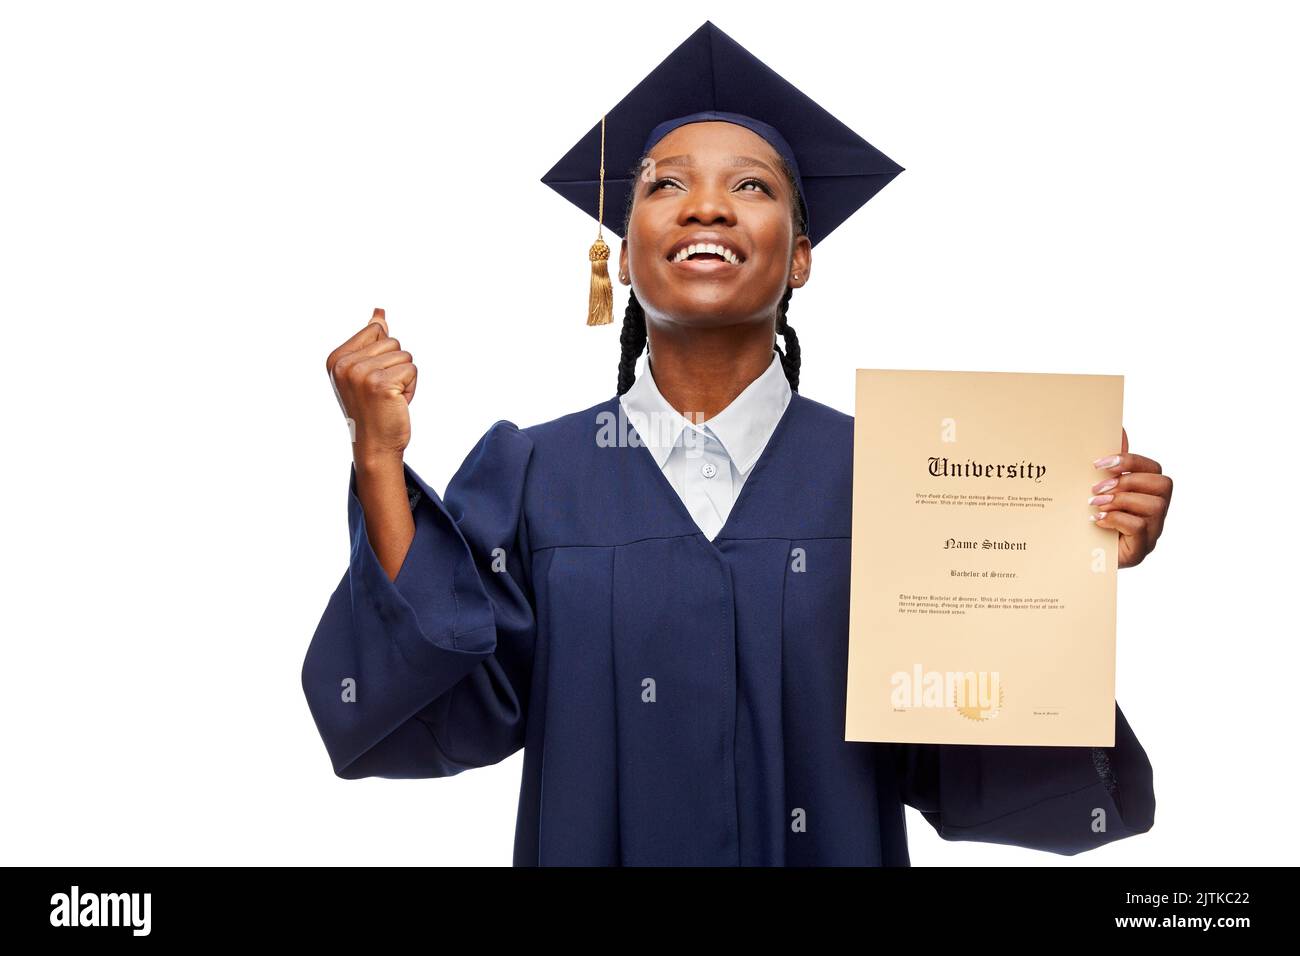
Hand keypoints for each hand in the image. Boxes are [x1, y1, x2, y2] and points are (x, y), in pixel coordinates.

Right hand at [325, 307, 417, 463]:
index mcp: (336, 358)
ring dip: (404, 378)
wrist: (375, 445)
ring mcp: (361, 374)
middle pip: (393, 342)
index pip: (377, 330)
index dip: (384, 355)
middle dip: (396, 367)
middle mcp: (345, 364)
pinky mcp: (380, 384)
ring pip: (404, 356)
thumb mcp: (366, 371)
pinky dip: (411, 388)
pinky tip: (396, 403)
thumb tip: (379, 313)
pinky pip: (411, 370)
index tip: (372, 380)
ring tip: (389, 398)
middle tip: (383, 392)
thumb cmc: (373, 408)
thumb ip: (371, 340)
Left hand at [1088, 426, 1172, 567]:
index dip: (1130, 461)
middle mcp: (1156, 511)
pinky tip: (1098, 520)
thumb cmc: (1092, 517)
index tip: (1099, 464)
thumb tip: (1118, 428)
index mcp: (1147, 492)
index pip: (1153, 468)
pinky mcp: (1141, 549)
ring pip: (1154, 506)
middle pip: (1163, 485)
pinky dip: (1117, 520)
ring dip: (1121, 501)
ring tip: (1095, 505)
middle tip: (1096, 488)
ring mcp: (1153, 531)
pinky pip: (1140, 528)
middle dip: (1128, 481)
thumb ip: (1111, 465)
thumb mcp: (1099, 489)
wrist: (1080, 556)